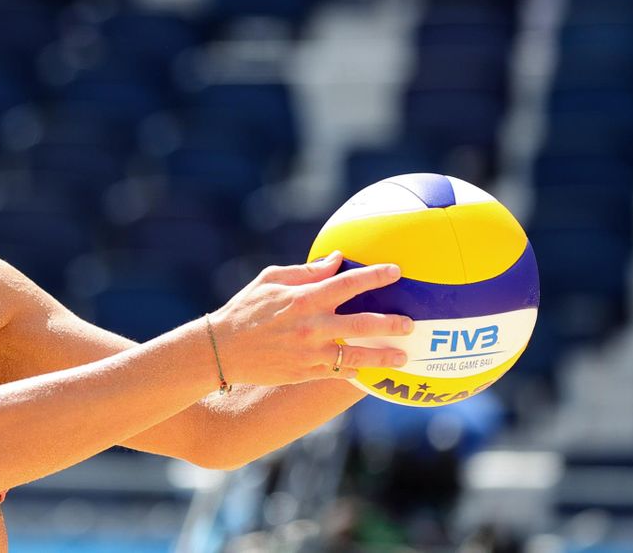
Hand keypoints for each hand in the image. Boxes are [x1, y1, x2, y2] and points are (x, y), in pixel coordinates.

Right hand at [209, 251, 411, 385]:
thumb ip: (305, 271)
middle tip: (410, 322)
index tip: (395, 271)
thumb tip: (337, 260)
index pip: (347, 284)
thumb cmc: (245, 309)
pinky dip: (357, 372)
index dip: (374, 276)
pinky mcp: (305, 372)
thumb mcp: (269, 280)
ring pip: (356, 356)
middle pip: (361, 324)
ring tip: (403, 356)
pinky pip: (338, 373)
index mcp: (304, 299)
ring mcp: (309, 353)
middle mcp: (311, 326)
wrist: (222, 350)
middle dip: (390, 323)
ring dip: (382, 356)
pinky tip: (372, 372)